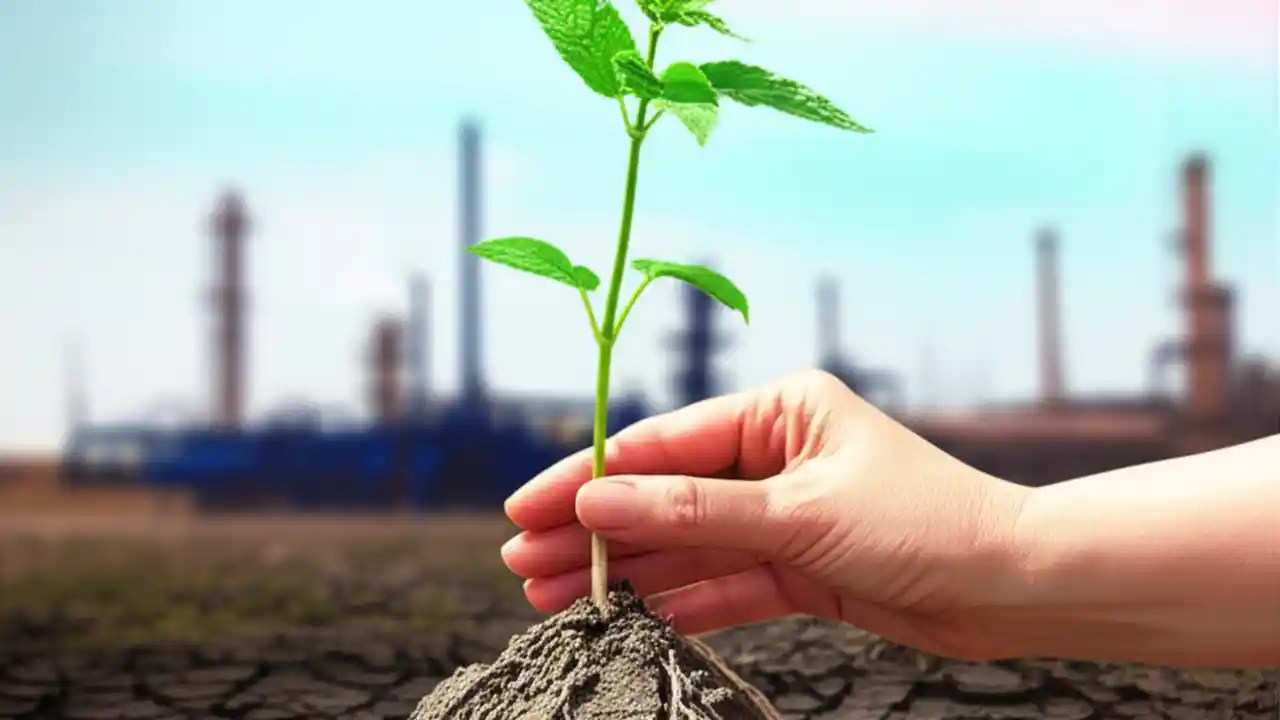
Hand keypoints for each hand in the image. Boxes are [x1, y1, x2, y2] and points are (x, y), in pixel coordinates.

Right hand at [501, 370, 1031, 659]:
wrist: (1015, 585)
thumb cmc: (924, 523)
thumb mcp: (798, 514)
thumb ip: (693, 510)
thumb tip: (599, 499)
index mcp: (779, 411)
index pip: (662, 444)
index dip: (589, 477)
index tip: (526, 507)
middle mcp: (775, 455)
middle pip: (663, 494)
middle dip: (595, 530)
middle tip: (523, 562)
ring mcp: (785, 512)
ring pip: (687, 543)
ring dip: (626, 572)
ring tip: (553, 598)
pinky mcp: (800, 565)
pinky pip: (725, 582)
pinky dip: (680, 601)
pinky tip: (629, 618)